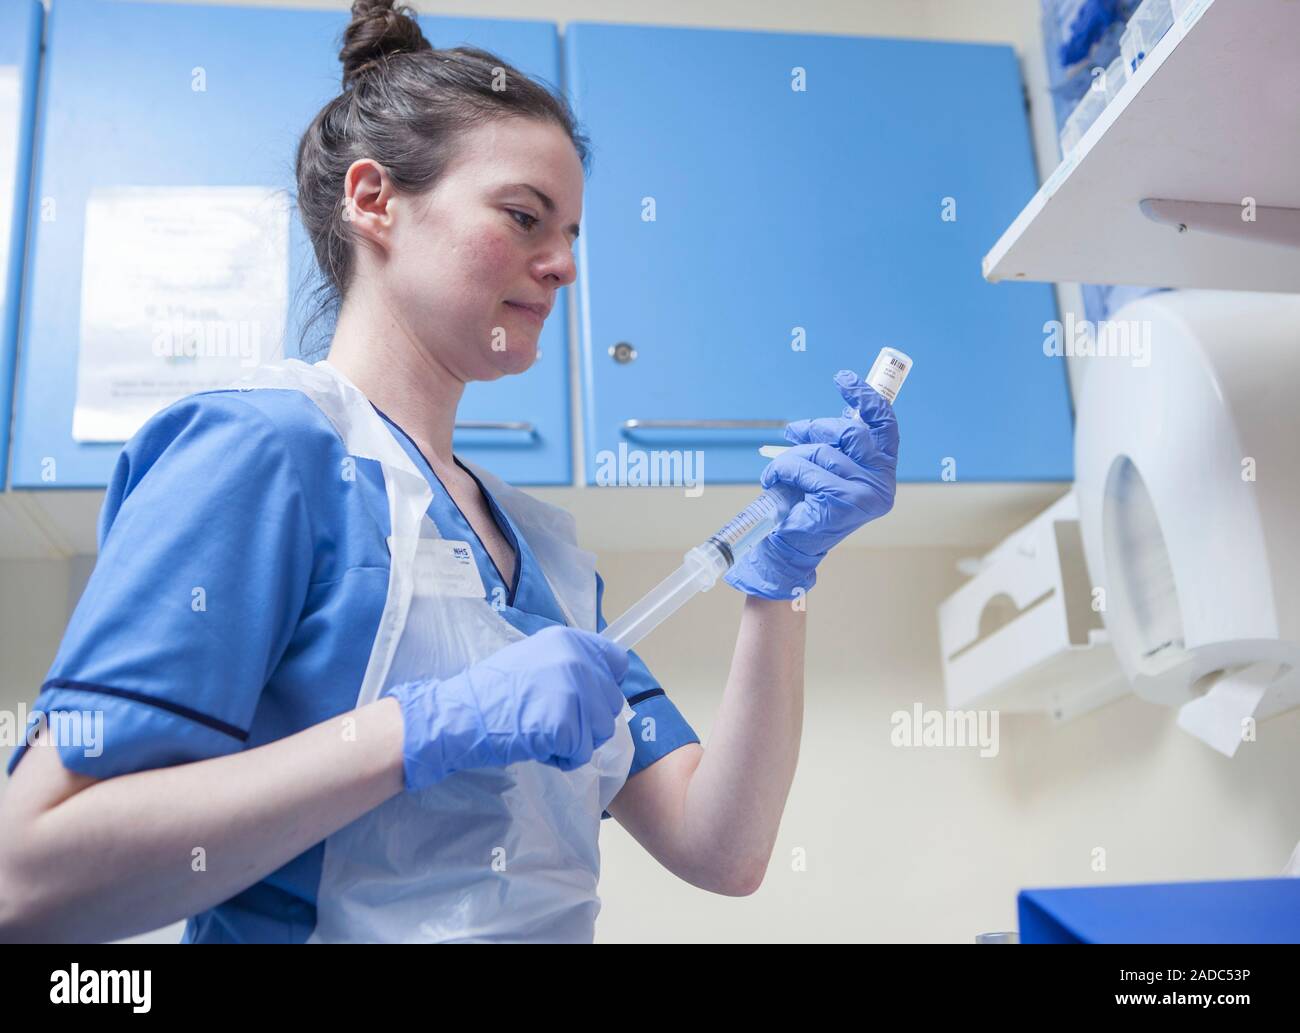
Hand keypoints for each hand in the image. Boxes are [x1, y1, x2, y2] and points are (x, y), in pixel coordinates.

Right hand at [385, 625, 629, 790]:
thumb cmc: (492, 692)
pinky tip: (536, 745)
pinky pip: (582, 753)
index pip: (616, 662)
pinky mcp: (566, 725)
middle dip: (588, 720)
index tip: (587, 698)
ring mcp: (574, 692)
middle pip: (612, 703)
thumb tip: (599, 682)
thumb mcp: (534, 658)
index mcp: (570, 640)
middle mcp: (577, 660)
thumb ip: (568, 664)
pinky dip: (562, 757)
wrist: (461, 714)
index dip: (603, 685)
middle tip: (552, 721)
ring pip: (601, 731)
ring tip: (541, 731)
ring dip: (576, 741)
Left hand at [724, 369, 898, 599]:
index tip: (843, 379)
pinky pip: (807, 469)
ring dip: (792, 456)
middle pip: (850, 432)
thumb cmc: (807, 503)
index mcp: (883, 471)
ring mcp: (866, 495)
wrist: (790, 547)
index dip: (866, 398)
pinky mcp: (843, 503)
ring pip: (821, 450)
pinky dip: (784, 470)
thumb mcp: (828, 466)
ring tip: (780, 472)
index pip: (885, 426)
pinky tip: (775, 481)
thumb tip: (842, 408)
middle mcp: (882, 483)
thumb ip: (840, 442)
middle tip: (792, 432)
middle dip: (815, 427)